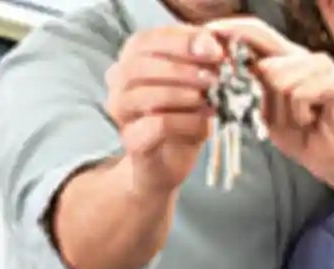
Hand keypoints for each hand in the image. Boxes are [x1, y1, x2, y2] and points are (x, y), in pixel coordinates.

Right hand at [104, 25, 226, 194]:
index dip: (180, 41)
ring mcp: (121, 114)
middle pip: (139, 65)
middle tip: (214, 77)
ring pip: (142, 95)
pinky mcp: (132, 141)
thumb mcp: (196, 82)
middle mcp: (118, 84)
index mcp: (131, 60)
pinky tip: (205, 123)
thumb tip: (215, 46)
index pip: (146, 40)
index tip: (214, 50)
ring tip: (210, 98)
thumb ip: (201, 61)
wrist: (168, 163)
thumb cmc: (183, 115)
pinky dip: (185, 121)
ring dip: (182, 94)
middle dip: (182, 68)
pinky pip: (155, 125)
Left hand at [205, 17, 333, 184]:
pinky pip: (298, 95)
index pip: (259, 33)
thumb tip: (223, 68)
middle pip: (266, 66)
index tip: (210, 30)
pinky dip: (298, 116)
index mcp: (287, 58)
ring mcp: (324, 66)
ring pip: (281, 81)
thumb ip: (250, 86)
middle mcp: (306, 56)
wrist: (328, 157)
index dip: (235, 30)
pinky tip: (310, 120)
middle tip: (284, 116)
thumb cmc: (297, 133)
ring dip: (285, 111)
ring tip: (298, 119)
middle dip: (268, 100)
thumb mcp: (263, 109)